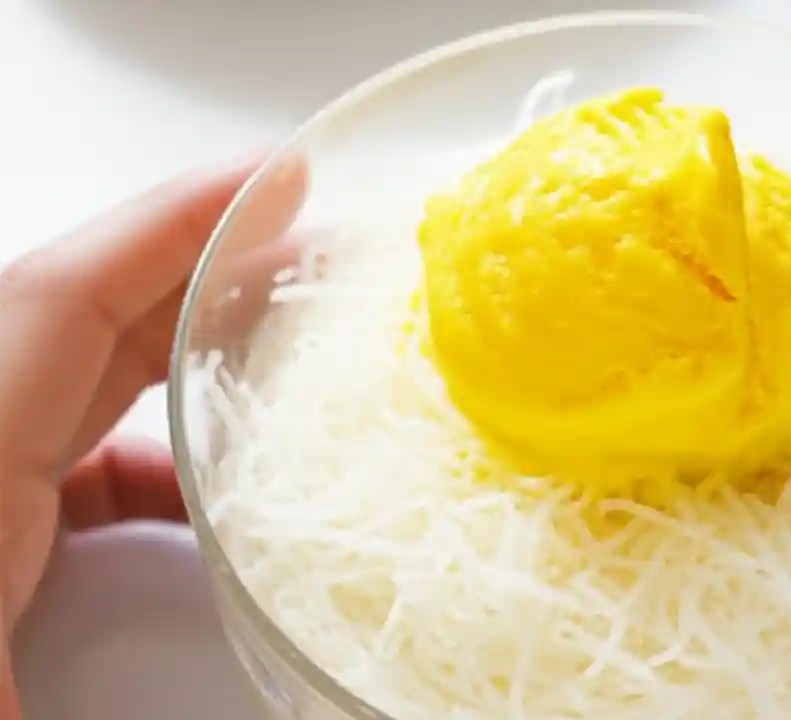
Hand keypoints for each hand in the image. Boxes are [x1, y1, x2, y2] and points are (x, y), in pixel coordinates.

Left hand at [0, 155, 304, 715]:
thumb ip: (132, 696)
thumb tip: (303, 715)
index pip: (52, 307)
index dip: (171, 227)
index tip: (276, 181)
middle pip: (70, 318)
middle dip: (198, 268)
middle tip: (317, 243)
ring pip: (65, 379)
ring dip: (175, 350)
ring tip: (280, 339)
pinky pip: (54, 455)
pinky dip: (134, 448)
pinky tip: (197, 485)